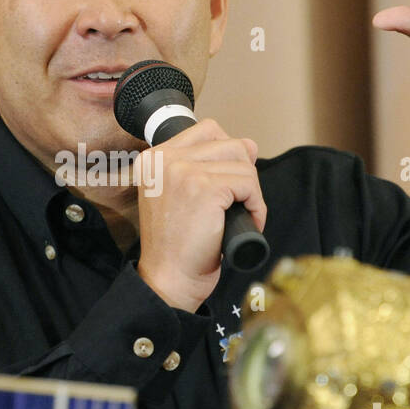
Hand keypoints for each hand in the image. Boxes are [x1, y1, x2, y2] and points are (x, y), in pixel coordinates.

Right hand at [135, 119, 266, 312]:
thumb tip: (249, 144)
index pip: (206, 130)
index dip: (228, 155)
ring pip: (242, 162)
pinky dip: (256, 205)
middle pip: (229, 143)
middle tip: (237, 203)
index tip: (227, 184)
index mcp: (153, 158)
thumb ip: (201, 166)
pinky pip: (248, 183)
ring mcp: (182, 171)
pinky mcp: (204, 188)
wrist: (169, 278)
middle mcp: (163, 159)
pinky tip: (246, 222)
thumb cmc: (177, 244)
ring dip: (251, 191)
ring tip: (241, 215)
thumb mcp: (177, 195)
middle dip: (243, 173)